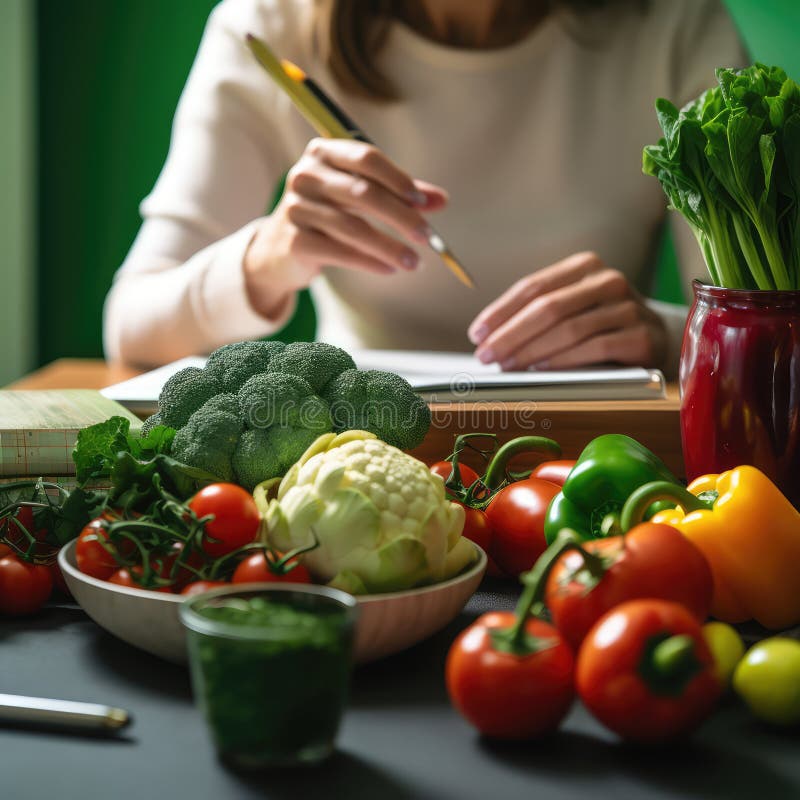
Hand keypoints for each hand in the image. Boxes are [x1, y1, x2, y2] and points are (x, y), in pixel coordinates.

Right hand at [244, 138, 446, 318]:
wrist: (279, 249)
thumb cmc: (327, 213)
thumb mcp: (359, 196)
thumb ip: (399, 194)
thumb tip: (441, 200)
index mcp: (323, 153)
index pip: (366, 158)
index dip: (398, 179)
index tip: (424, 202)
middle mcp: (306, 176)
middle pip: (363, 193)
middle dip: (401, 217)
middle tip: (427, 237)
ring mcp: (297, 208)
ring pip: (354, 228)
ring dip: (390, 247)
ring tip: (414, 262)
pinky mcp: (295, 241)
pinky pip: (341, 252)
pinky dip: (370, 262)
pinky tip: (390, 268)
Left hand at [467, 252, 667, 369]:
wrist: (657, 336)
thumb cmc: (600, 324)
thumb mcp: (570, 309)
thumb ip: (537, 315)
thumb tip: (489, 339)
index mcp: (584, 266)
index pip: (533, 287)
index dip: (501, 312)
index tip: (476, 334)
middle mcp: (607, 281)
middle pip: (547, 307)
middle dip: (510, 334)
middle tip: (486, 356)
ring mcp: (628, 307)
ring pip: (569, 329)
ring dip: (532, 351)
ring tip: (508, 366)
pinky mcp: (642, 336)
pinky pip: (594, 348)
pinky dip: (563, 360)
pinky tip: (541, 371)